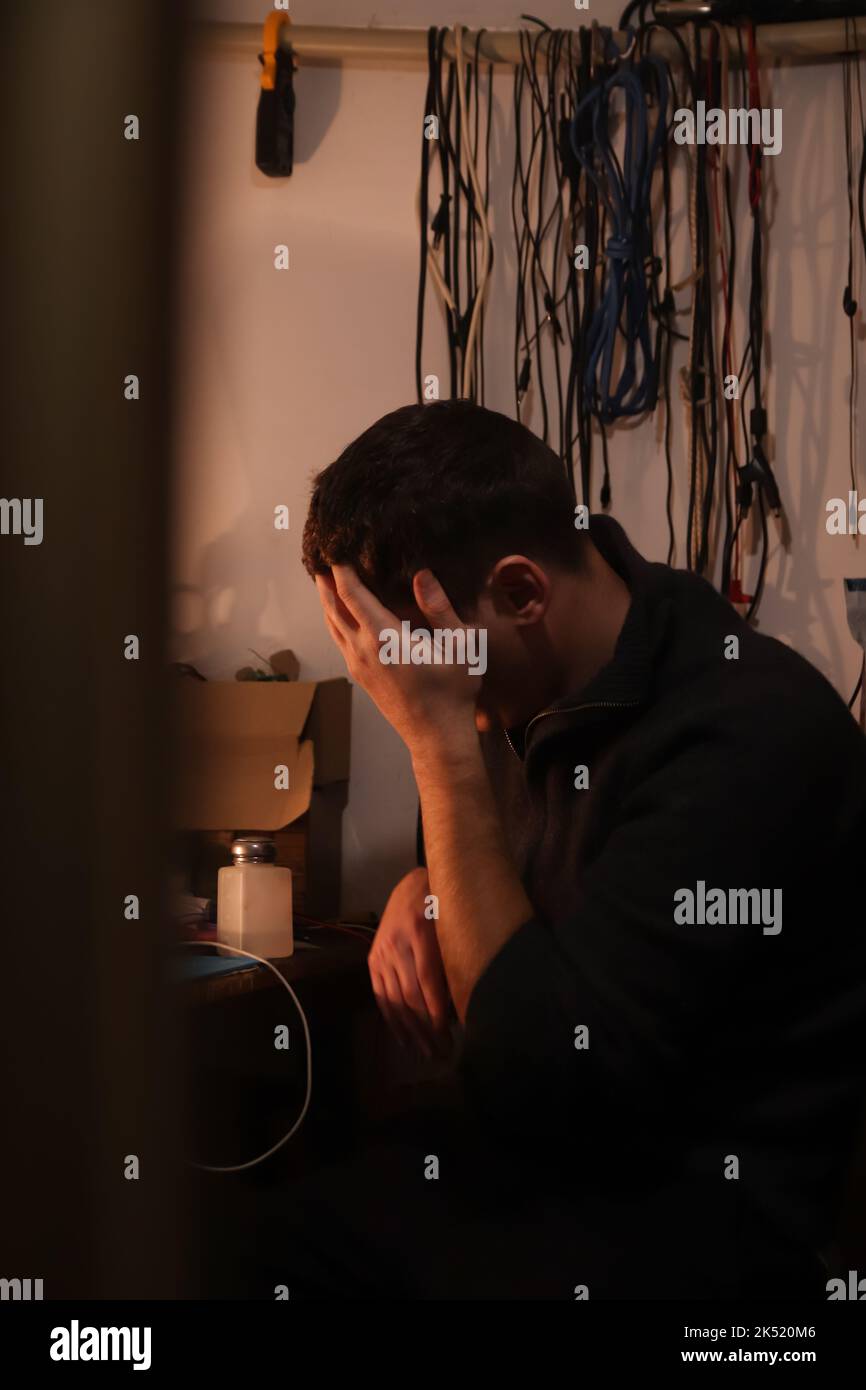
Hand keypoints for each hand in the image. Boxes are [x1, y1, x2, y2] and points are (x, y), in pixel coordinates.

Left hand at [315, 565, 479, 758]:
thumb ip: (439, 608)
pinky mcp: (360, 677)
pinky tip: (341, 615)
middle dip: (326, 582)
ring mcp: (358, 665)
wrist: (437, 737)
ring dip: (326, 601)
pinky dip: (335, 620)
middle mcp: (362, 650)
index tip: (336, 549)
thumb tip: (422, 574)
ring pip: (332, 625)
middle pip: (333, 608)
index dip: (341, 570)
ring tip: (324, 581)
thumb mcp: (459, 646)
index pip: (352, 595)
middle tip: (320, 557)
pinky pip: (339, 640)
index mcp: (383, 638)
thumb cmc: (453, 691)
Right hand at [368, 866, 451, 1057]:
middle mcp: (396, 944)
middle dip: (425, 1028)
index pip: (427, 982)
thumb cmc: (442, 905)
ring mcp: (381, 952)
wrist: (413, 886)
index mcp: (419, 933)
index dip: (436, 1013)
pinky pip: (381, 994)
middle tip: (439, 1053)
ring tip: (423, 1053)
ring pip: (395, 999)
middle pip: (410, 995)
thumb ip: (453, 960)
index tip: (448, 1037)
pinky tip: (402, 1036)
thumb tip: (459, 1006)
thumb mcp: (452, 925)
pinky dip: (391, 1018)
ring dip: (409, 1030)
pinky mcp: (373, 959)